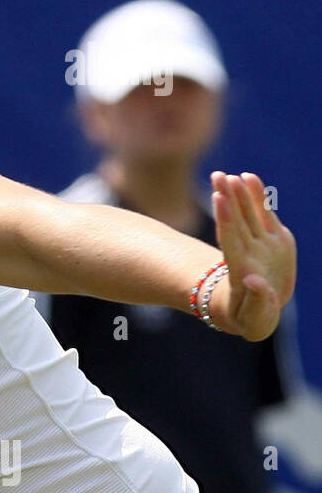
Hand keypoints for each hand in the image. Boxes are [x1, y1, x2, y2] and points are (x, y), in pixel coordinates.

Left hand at [209, 171, 295, 341]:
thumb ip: (257, 301)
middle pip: (236, 222)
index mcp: (243, 269)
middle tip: (219, 176)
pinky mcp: (274, 239)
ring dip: (238, 194)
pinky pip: (264, 214)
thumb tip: (253, 281)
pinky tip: (249, 177)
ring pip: (247, 215)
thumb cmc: (253, 317)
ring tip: (228, 174)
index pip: (231, 240)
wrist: (259, 309)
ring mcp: (261, 244)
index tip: (218, 199)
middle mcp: (249, 252)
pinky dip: (258, 197)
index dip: (225, 220)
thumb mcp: (255, 318)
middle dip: (229, 200)